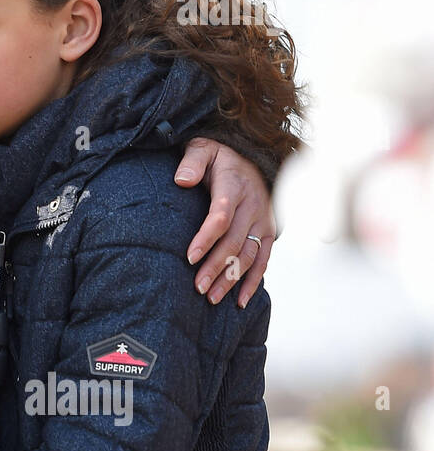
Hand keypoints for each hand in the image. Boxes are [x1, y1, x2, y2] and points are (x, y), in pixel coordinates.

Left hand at [174, 138, 275, 307]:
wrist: (250, 156)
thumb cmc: (218, 156)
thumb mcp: (202, 148)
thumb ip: (192, 162)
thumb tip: (181, 180)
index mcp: (234, 186)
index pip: (222, 215)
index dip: (207, 237)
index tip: (189, 257)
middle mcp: (253, 206)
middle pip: (235, 242)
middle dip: (216, 267)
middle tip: (197, 287)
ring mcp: (264, 221)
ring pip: (249, 255)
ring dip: (231, 279)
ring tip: (210, 298)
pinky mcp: (269, 232)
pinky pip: (264, 260)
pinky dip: (253, 281)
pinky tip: (239, 301)